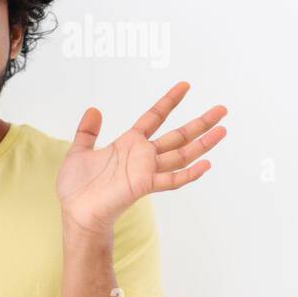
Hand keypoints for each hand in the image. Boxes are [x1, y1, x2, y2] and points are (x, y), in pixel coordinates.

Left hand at [56, 81, 226, 235]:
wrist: (74, 211)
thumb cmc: (76, 187)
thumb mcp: (78, 152)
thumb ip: (87, 132)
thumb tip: (94, 109)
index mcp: (128, 144)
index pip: (154, 118)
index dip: (169, 102)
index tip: (185, 86)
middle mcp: (141, 156)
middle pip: (177, 136)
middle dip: (200, 123)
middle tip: (222, 109)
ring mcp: (145, 171)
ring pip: (181, 155)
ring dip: (202, 144)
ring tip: (223, 130)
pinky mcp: (143, 186)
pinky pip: (171, 180)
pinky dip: (189, 174)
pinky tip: (206, 165)